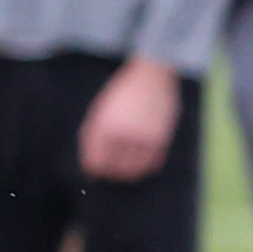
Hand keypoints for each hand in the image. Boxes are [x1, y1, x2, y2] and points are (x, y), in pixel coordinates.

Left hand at [79, 57, 179, 181]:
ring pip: (134, 169)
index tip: (94, 172)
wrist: (151, 77)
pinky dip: (146, 168)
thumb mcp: (99, 110)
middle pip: (114, 168)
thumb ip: (93, 135)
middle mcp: (123, 134)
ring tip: (125, 173)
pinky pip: (153, 164)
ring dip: (127, 174)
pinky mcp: (161, 139)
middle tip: (109, 174)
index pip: (95, 160)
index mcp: (103, 126)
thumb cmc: (122, 92)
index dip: (93, 170)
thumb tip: (91, 163)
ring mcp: (143, 137)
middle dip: (109, 174)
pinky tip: (142, 165)